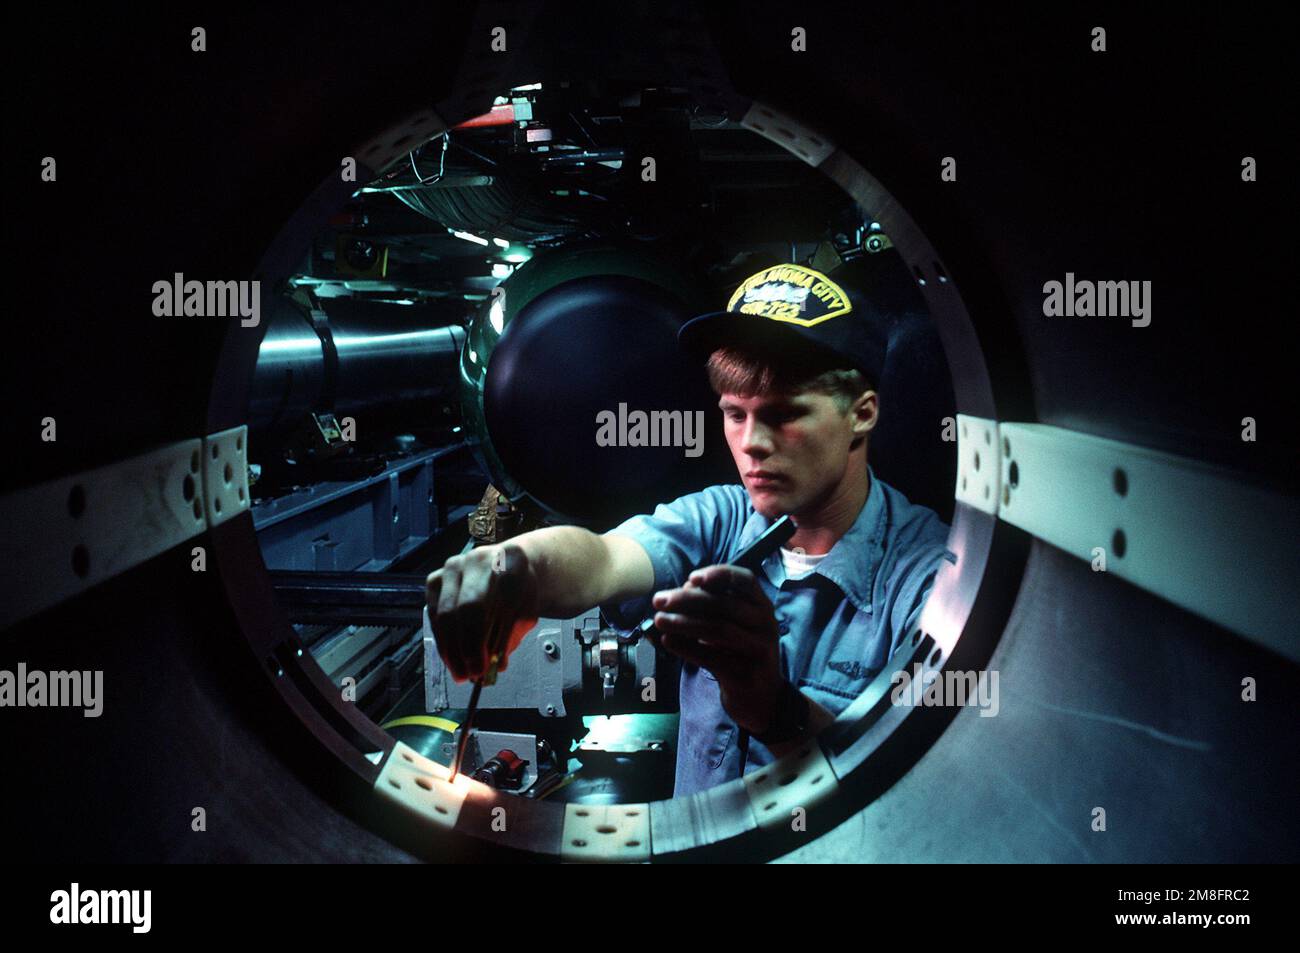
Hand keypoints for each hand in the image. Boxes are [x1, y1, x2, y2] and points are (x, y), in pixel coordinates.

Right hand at [425, 544, 539, 681]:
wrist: (510, 566)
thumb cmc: (518, 592)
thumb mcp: (525, 614)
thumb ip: (510, 637)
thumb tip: (495, 666)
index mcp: (506, 563)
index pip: (486, 606)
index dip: (479, 642)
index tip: (481, 669)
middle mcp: (477, 560)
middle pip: (461, 610)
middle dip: (463, 649)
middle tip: (468, 675)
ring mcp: (454, 566)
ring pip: (443, 614)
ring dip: (450, 649)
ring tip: (460, 672)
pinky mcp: (436, 577)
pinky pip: (433, 613)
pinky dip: (442, 639)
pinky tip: (452, 656)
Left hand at [651, 564, 785, 734]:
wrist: (761, 699)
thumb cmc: (740, 653)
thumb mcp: (733, 626)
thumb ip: (711, 608)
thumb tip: (680, 590)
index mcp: (762, 607)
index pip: (746, 580)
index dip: (719, 574)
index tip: (691, 578)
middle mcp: (765, 625)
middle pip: (725, 605)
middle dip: (688, 600)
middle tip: (659, 600)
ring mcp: (758, 650)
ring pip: (718, 630)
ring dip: (684, 622)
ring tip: (659, 620)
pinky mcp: (745, 675)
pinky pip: (712, 658)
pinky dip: (687, 648)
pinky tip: (668, 641)